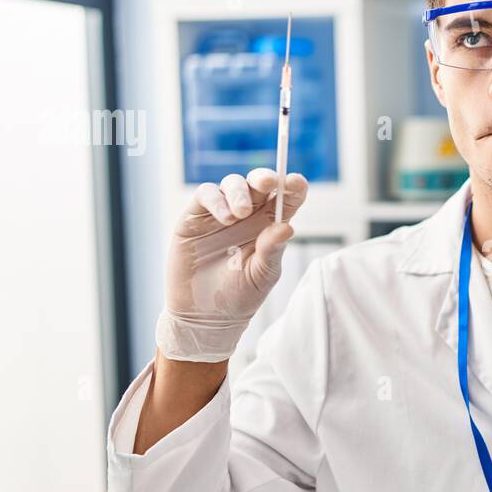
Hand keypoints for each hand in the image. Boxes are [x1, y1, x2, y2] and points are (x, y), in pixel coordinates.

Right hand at [156, 168, 307, 361]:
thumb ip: (272, 251)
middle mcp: (248, 215)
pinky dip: (217, 200)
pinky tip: (224, 218)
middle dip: (264, 177)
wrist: (204, 315)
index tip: (295, 182)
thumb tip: (286, 226)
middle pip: (259, 183)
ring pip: (233, 184)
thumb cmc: (239, 295)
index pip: (287, 198)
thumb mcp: (262, 276)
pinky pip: (207, 194)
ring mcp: (222, 213)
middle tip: (267, 183)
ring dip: (239, 192)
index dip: (293, 185)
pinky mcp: (196, 217)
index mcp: (270, 225)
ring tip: (238, 215)